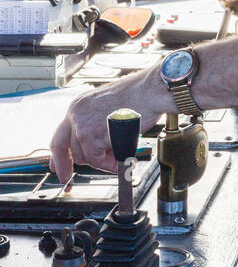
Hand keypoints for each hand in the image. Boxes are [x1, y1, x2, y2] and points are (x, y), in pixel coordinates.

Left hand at [49, 74, 165, 183]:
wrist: (150, 91)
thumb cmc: (138, 96)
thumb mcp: (107, 109)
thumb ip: (95, 127)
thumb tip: (96, 148)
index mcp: (78, 106)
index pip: (60, 136)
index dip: (58, 157)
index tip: (58, 168)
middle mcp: (76, 114)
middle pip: (65, 149)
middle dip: (75, 164)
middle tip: (84, 174)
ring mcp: (83, 125)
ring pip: (83, 156)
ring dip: (101, 161)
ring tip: (118, 152)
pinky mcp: (93, 136)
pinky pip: (97, 160)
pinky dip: (108, 163)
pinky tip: (119, 156)